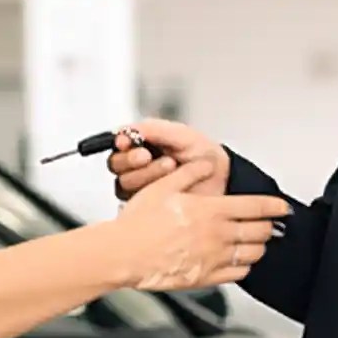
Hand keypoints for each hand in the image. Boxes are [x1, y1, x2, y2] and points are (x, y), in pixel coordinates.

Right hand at [107, 160, 290, 289]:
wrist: (123, 255)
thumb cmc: (137, 224)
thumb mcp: (162, 187)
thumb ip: (189, 173)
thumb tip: (206, 163)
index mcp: (212, 211)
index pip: (257, 207)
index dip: (275, 206)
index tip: (282, 207)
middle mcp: (218, 235)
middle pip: (260, 231)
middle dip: (268, 226)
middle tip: (267, 224)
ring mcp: (213, 259)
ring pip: (252, 254)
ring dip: (258, 247)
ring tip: (255, 243)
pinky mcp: (205, 278)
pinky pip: (236, 274)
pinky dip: (243, 267)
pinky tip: (238, 263)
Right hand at [109, 119, 231, 198]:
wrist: (222, 179)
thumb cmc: (204, 156)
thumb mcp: (181, 136)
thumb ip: (154, 130)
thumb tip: (126, 130)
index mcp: (143, 146)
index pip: (119, 145)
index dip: (120, 143)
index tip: (127, 142)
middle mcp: (138, 167)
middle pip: (116, 164)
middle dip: (131, 159)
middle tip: (147, 156)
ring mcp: (141, 188)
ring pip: (124, 182)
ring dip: (147, 174)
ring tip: (171, 169)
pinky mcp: (148, 207)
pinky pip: (136, 201)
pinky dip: (152, 192)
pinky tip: (169, 186)